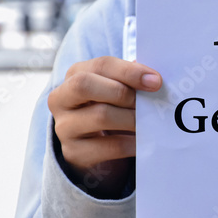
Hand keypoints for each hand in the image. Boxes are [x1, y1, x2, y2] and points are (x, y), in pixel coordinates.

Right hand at [48, 56, 161, 195]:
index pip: (100, 65)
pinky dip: (132, 143)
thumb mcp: (117, 90)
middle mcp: (61, 98)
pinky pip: (109, 146)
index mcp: (75, 75)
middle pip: (85, 85)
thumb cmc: (111, 108)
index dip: (129, 71)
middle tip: (147, 103)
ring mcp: (64, 127)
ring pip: (100, 116)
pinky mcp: (74, 152)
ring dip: (132, 119)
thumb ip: (131, 80)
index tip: (156, 81)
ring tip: (149, 122)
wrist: (95, 147)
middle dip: (123, 92)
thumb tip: (153, 78)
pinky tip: (143, 141)